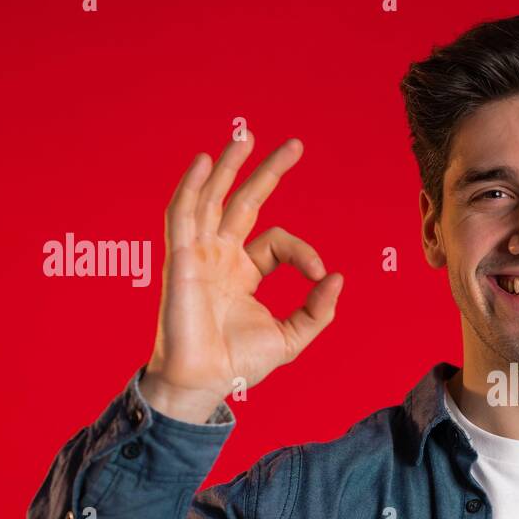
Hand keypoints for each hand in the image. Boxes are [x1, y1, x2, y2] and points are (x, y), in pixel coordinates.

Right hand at [140, 134, 343, 423]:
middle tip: (295, 145)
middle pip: (243, 202)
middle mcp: (219, 256)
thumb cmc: (239, 363)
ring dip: (227, 167)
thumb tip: (338, 278)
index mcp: (242, 272)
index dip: (304, 252)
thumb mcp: (292, 336)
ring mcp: (198, 254)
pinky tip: (206, 162)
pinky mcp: (181, 259)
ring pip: (212, 199)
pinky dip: (192, 187)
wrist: (205, 382)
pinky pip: (183, 214)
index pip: (276, 242)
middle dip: (267, 172)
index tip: (320, 276)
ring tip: (245, 136)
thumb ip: (317, 310)